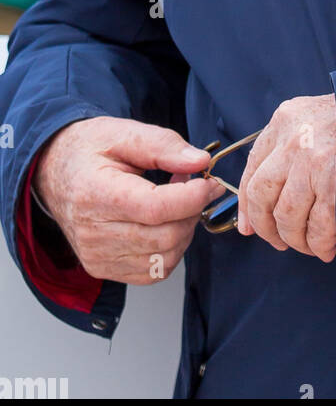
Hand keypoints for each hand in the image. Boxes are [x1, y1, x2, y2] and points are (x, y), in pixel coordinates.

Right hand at [33, 118, 222, 283]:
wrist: (55, 173)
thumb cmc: (89, 151)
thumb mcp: (124, 133)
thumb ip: (164, 145)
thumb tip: (199, 162)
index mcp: (96, 194)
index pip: (156, 209)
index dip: (193, 198)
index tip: (210, 182)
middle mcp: (93, 232)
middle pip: (165, 238)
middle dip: (192, 212)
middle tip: (193, 186)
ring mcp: (96, 256)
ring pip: (165, 258)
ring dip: (184, 231)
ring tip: (176, 202)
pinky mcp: (102, 268)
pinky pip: (153, 272)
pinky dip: (170, 250)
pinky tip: (164, 223)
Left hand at [237, 95, 335, 260]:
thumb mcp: (314, 116)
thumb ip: (289, 144)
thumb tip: (264, 198)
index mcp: (285, 119)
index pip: (252, 168)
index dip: (248, 205)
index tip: (249, 228)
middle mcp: (294, 140)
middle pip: (263, 196)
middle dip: (267, 228)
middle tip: (279, 242)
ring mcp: (314, 163)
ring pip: (287, 216)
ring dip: (295, 240)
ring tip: (308, 247)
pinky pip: (318, 227)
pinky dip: (319, 244)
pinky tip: (326, 248)